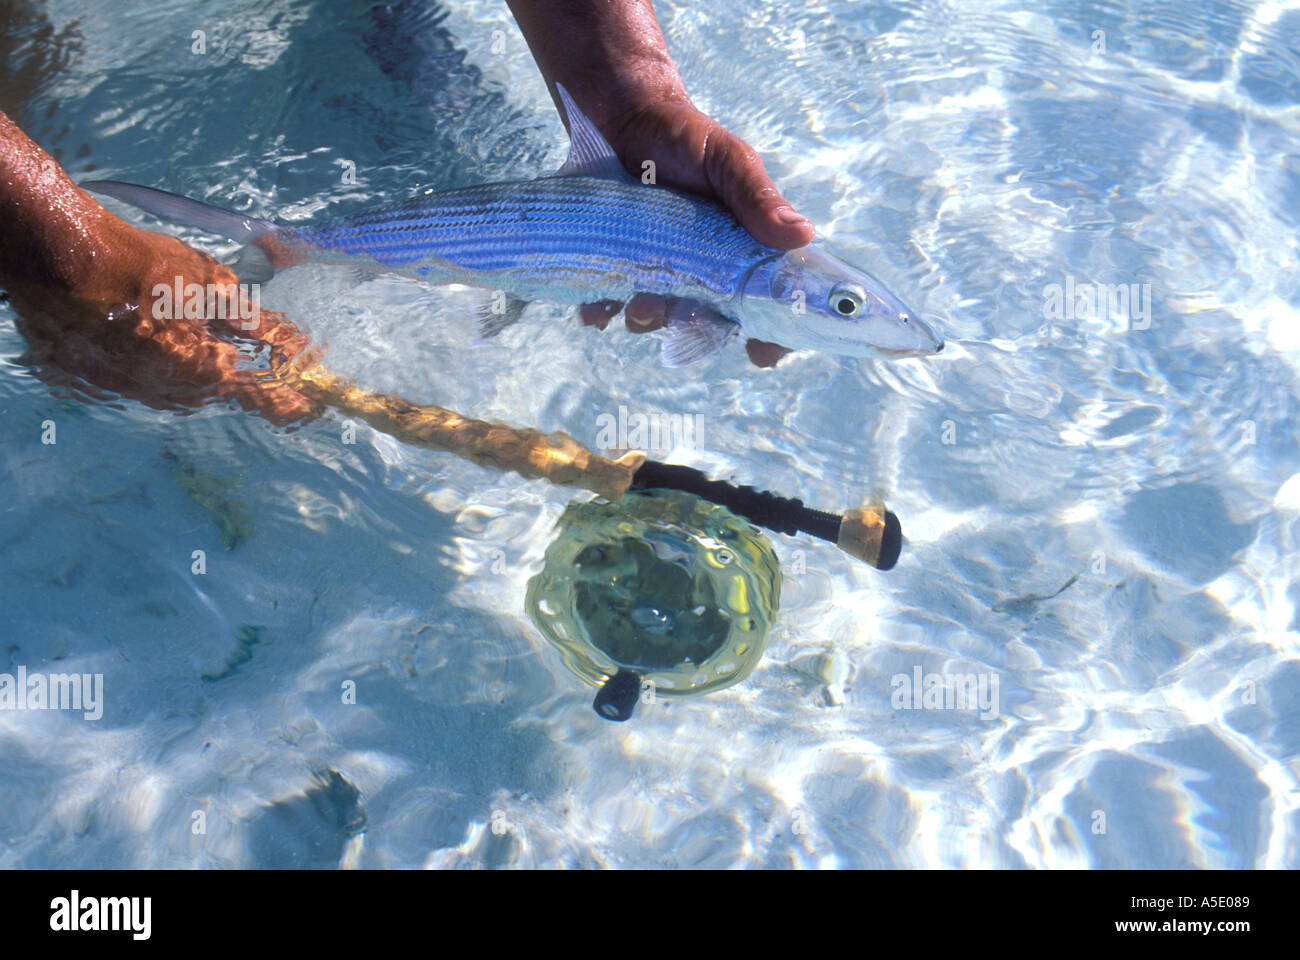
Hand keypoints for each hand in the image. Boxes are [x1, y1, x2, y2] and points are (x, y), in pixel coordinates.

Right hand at [0, 110, 316, 424]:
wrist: (59, 254)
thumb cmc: (139, 264)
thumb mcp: (209, 283)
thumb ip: (254, 319)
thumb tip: (294, 341)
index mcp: (200, 370)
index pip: (260, 397)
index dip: (291, 403)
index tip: (315, 409)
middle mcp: (163, 391)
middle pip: (214, 391)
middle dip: (232, 370)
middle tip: (240, 346)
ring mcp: (122, 389)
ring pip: (172, 388)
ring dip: (188, 366)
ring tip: (180, 329)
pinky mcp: (87, 380)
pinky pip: (131, 378)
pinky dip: (144, 359)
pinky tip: (137, 330)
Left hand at [579, 98, 809, 366]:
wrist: (625, 117)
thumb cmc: (687, 138)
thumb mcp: (729, 161)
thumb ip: (759, 199)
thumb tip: (804, 235)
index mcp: (739, 256)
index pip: (765, 309)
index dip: (769, 337)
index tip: (762, 350)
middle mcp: (700, 274)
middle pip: (706, 325)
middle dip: (696, 331)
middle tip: (684, 314)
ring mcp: (656, 275)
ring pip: (655, 319)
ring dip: (648, 318)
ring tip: (639, 300)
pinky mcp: (613, 271)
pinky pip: (606, 306)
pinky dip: (601, 312)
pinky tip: (596, 307)